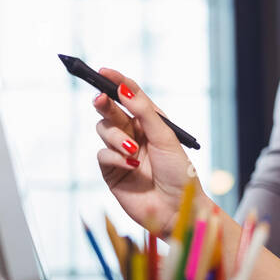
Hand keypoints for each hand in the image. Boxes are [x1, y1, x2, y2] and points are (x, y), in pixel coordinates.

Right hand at [92, 68, 200, 238]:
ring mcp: (121, 152)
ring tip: (133, 150)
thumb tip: (123, 89)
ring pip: (104, 131)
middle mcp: (134, 134)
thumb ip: (144, 112)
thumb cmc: (179, 172)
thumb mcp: (166, 137)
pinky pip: (103, 155)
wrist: (177, 209)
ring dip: (116, 137)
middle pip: (111, 110)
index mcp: (150, 122)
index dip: (116, 82)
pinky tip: (131, 166)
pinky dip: (116, 157)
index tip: (103, 71)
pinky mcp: (111, 171)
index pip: (130, 96)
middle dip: (105, 103)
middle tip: (101, 99)